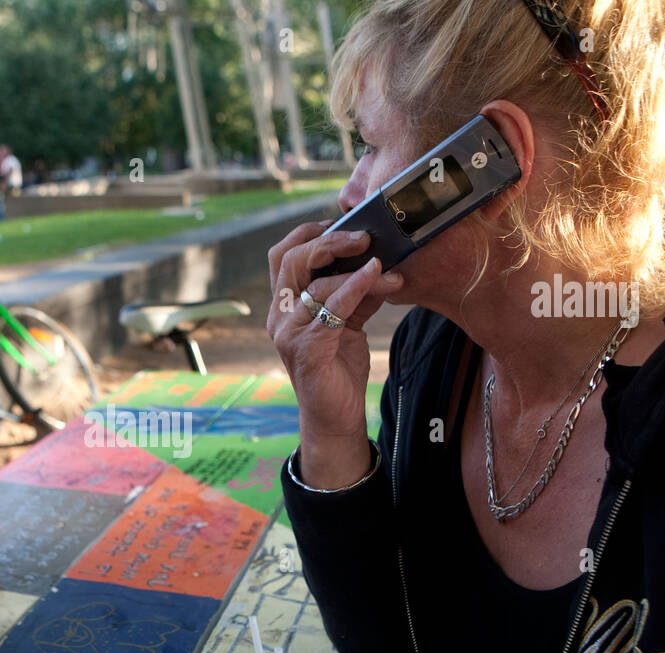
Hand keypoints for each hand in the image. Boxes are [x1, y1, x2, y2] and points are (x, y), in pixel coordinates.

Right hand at [266, 221, 402, 486]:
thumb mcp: (349, 320)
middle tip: (365, 236)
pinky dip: (354, 289)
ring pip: (314, 284)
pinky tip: (376, 278)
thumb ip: (357, 291)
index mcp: (284, 304)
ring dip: (354, 270)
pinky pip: (329, 311)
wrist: (336, 416)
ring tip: (385, 266)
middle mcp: (278, 316)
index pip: (283, 254)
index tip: (345, 224)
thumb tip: (382, 260)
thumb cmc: (339, 367)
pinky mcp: (305, 351)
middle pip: (291, 259)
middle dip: (329, 240)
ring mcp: (288, 334)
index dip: (310, 233)